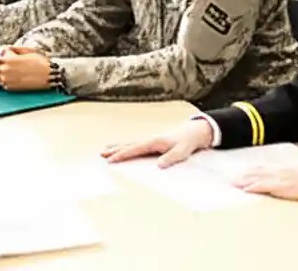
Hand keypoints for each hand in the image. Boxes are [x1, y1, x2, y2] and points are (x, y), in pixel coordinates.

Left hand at [0, 46, 51, 90]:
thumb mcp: (25, 50)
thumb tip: (3, 50)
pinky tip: (14, 78)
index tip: (7, 56)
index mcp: (7, 58)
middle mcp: (3, 69)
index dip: (2, 55)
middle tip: (9, 64)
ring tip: (11, 71)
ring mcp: (5, 79)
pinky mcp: (9, 87)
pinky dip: (4, 80)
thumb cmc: (39, 61)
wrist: (48, 75)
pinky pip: (0, 83)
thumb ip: (12, 50)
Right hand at [100, 119, 214, 167]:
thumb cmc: (188, 141)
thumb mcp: (182, 151)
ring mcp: (151, 140)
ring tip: (105, 150)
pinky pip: (136, 145)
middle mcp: (150, 139)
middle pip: (129, 145)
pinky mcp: (153, 142)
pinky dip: (126, 146)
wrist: (195, 131)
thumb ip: (171, 158)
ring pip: (130, 144)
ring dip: (118, 147)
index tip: (111, 159)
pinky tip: (122, 148)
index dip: (122, 154)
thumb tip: (159, 166)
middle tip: (101, 154)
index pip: (135, 149)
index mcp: (154, 141)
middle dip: (115, 149)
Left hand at [233, 160, 297, 201]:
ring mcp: (279, 177)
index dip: (250, 169)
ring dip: (244, 180)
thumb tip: (286, 174)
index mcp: (283, 166)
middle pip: (256, 171)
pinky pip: (265, 186)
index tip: (240, 171)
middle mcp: (279, 170)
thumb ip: (290, 171)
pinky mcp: (282, 186)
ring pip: (257, 177)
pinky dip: (254, 187)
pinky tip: (246, 189)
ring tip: (232, 183)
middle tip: (229, 178)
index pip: (263, 167)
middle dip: (242, 175)